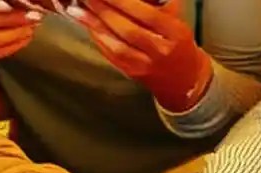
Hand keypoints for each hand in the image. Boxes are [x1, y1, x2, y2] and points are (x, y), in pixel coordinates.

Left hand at [71, 0, 211, 110]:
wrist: (183, 77)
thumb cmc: (177, 41)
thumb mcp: (175, 17)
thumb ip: (155, 3)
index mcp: (175, 33)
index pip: (147, 15)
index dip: (124, 2)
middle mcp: (160, 51)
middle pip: (128, 30)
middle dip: (104, 10)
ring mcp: (145, 65)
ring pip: (116, 44)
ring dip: (94, 25)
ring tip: (77, 9)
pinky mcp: (132, 73)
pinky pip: (112, 54)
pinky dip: (98, 38)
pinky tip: (87, 26)